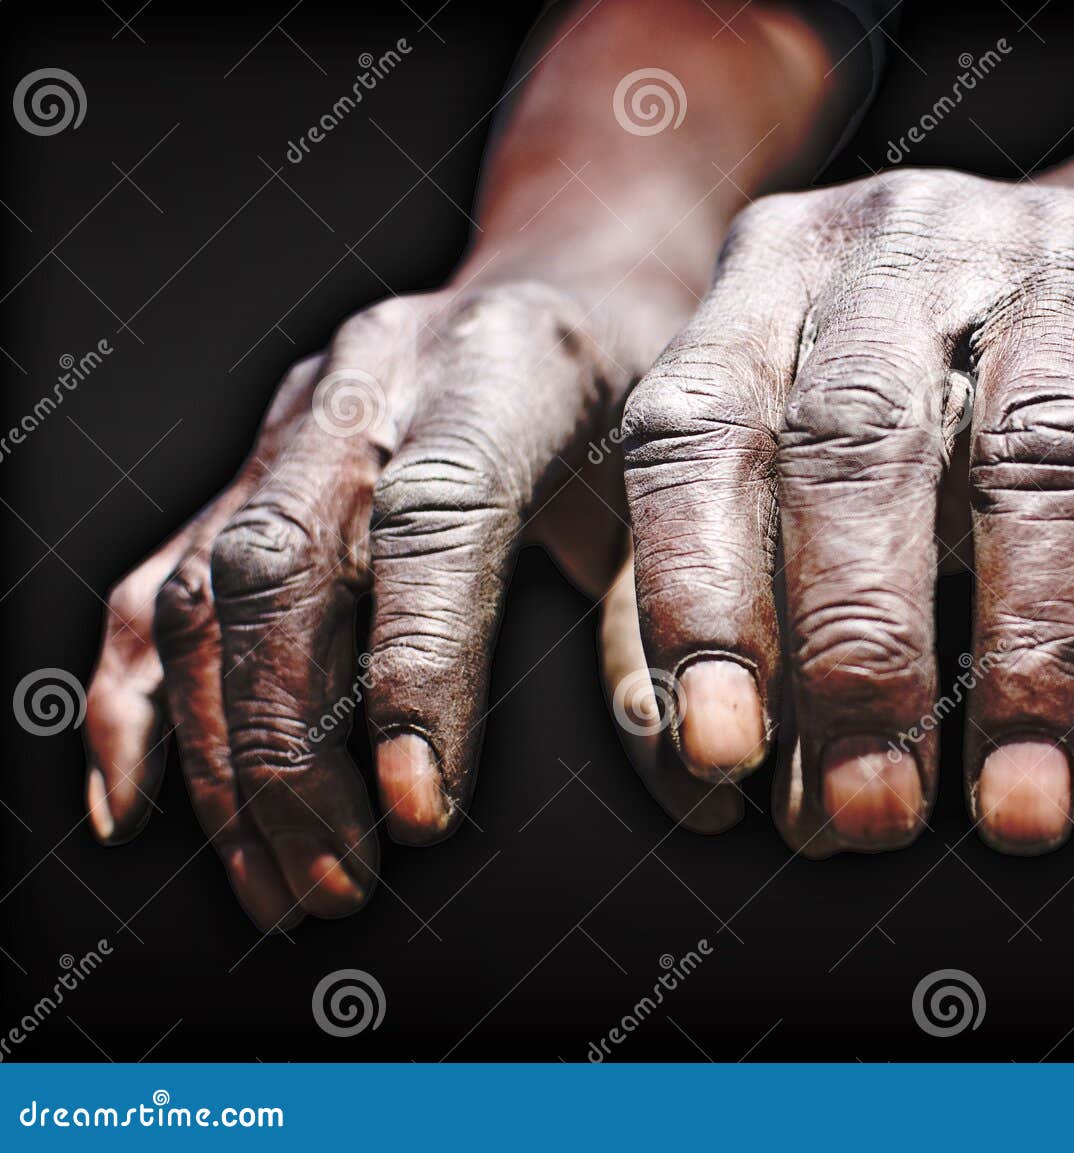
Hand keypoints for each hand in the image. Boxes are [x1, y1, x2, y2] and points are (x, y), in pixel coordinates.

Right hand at [83, 280, 691, 925]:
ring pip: (209, 586)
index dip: (419, 671)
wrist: (574, 274)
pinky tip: (137, 806)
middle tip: (340, 882)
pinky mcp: (252, 462)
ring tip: (275, 883)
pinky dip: (137, 700)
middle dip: (294, 747)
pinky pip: (157, 579)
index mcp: (505, 365)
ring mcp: (297, 416)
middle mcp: (378, 377)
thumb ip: (678, 615)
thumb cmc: (646, 391)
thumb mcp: (690, 480)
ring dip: (224, 754)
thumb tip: (700, 779)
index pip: (437, 517)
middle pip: (288, 563)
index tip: (421, 813)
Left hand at [624, 169, 1073, 856]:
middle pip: (862, 444)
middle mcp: (914, 254)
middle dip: (859, 648)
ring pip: (1048, 462)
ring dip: (1035, 654)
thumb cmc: (928, 376)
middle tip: (869, 816)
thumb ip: (739, 566)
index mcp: (776, 278)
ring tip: (1025, 816)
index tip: (721, 754)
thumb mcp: (801, 416)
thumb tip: (733, 785)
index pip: (701, 431)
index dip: (697, 591)